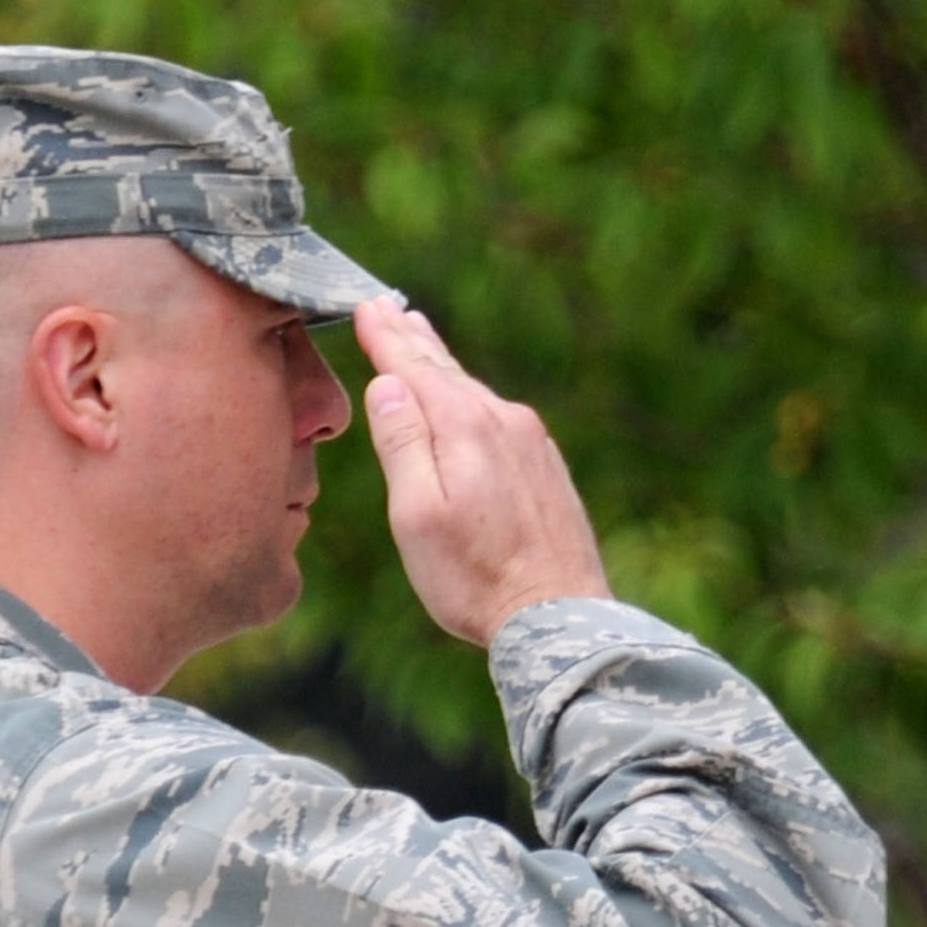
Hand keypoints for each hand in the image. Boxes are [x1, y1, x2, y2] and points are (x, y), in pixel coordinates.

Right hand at [354, 298, 612, 644]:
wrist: (560, 619)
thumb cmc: (476, 578)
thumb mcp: (418, 514)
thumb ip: (402, 442)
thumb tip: (389, 383)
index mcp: (466, 428)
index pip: (414, 368)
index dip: (385, 338)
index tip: (365, 307)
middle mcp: (505, 423)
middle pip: (448, 373)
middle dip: (413, 340)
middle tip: (387, 309)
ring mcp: (533, 445)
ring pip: (476, 394)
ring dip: (444, 367)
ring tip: (421, 339)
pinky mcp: (548, 469)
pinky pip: (500, 419)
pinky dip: (473, 400)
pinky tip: (469, 401)